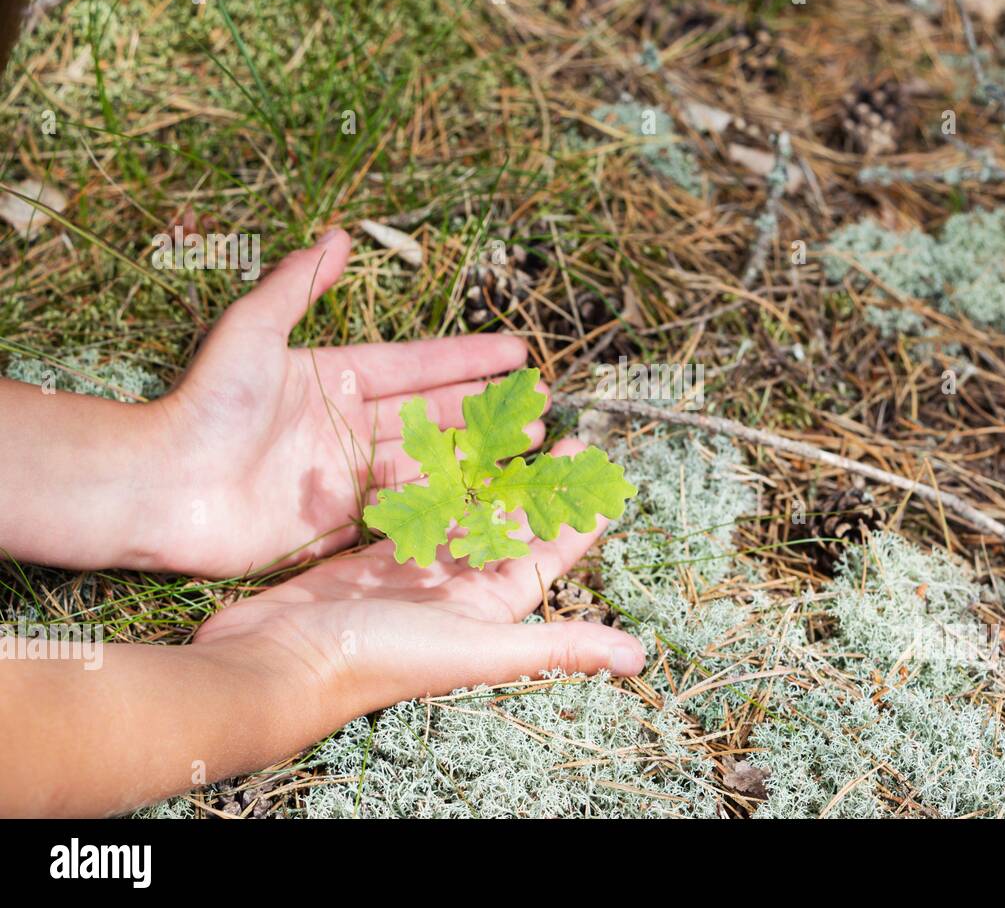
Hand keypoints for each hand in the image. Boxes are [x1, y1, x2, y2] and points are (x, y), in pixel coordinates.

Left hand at [147, 229, 542, 576]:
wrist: (165, 485)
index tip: (516, 351)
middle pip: (435, 413)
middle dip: (489, 408)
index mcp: (336, 378)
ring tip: (533, 446)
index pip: (418, 365)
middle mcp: (349, 425)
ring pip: (430, 460)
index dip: (468, 358)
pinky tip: (487, 496)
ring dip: (481, 453)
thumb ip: (299, 286)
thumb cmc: (205, 405)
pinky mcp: (341, 521)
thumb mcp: (251, 330)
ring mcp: (349, 475)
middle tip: (542, 405)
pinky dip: (447, 501)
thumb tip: (339, 234)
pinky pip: (404, 508)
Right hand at [193, 442, 645, 712]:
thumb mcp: (478, 647)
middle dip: (537, 485)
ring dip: (487, 475)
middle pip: (509, 528)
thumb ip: (556, 648)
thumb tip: (638, 658)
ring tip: (510, 428)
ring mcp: (413, 571)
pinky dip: (431, 482)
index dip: (578, 519)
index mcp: (490, 609)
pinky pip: (414, 510)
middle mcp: (457, 589)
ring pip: (462, 513)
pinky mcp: (371, 555)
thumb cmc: (379, 658)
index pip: (548, 557)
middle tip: (560, 433)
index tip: (603, 473)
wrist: (278, 663)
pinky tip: (444, 446)